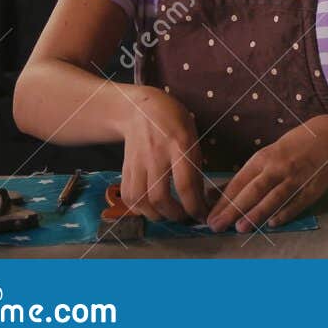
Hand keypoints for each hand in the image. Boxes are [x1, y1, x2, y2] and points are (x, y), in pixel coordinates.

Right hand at [119, 87, 209, 222]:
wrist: (140, 109)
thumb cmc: (173, 121)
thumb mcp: (192, 135)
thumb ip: (194, 163)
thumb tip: (200, 195)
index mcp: (178, 145)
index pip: (186, 184)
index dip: (195, 207)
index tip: (203, 216)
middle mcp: (155, 155)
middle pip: (160, 197)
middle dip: (175, 215)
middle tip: (186, 217)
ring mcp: (137, 162)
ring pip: (141, 200)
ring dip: (156, 215)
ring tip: (169, 215)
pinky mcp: (125, 168)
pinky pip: (128, 195)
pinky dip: (139, 209)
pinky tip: (150, 209)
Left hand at [207, 117, 327, 232]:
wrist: (327, 137)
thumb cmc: (291, 149)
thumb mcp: (267, 156)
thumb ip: (246, 177)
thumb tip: (215, 195)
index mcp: (263, 158)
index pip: (239, 182)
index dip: (223, 201)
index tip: (210, 217)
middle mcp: (278, 167)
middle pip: (253, 190)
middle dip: (233, 209)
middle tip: (217, 226)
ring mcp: (296, 178)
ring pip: (274, 197)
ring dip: (256, 213)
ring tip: (240, 228)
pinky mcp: (312, 188)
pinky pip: (297, 202)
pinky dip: (285, 213)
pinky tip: (273, 224)